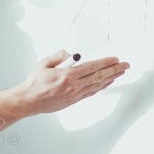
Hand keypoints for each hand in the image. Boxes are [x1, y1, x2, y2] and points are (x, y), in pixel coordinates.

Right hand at [15, 50, 129, 115]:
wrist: (29, 100)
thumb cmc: (34, 84)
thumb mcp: (43, 64)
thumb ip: (58, 56)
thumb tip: (68, 53)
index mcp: (67, 75)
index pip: (92, 67)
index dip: (106, 63)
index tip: (115, 59)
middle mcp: (73, 86)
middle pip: (99, 77)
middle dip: (114, 70)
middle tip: (125, 66)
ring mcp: (74, 95)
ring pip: (97, 86)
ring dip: (110, 79)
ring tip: (120, 74)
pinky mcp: (73, 101)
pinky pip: (91, 93)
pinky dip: (101, 87)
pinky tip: (106, 83)